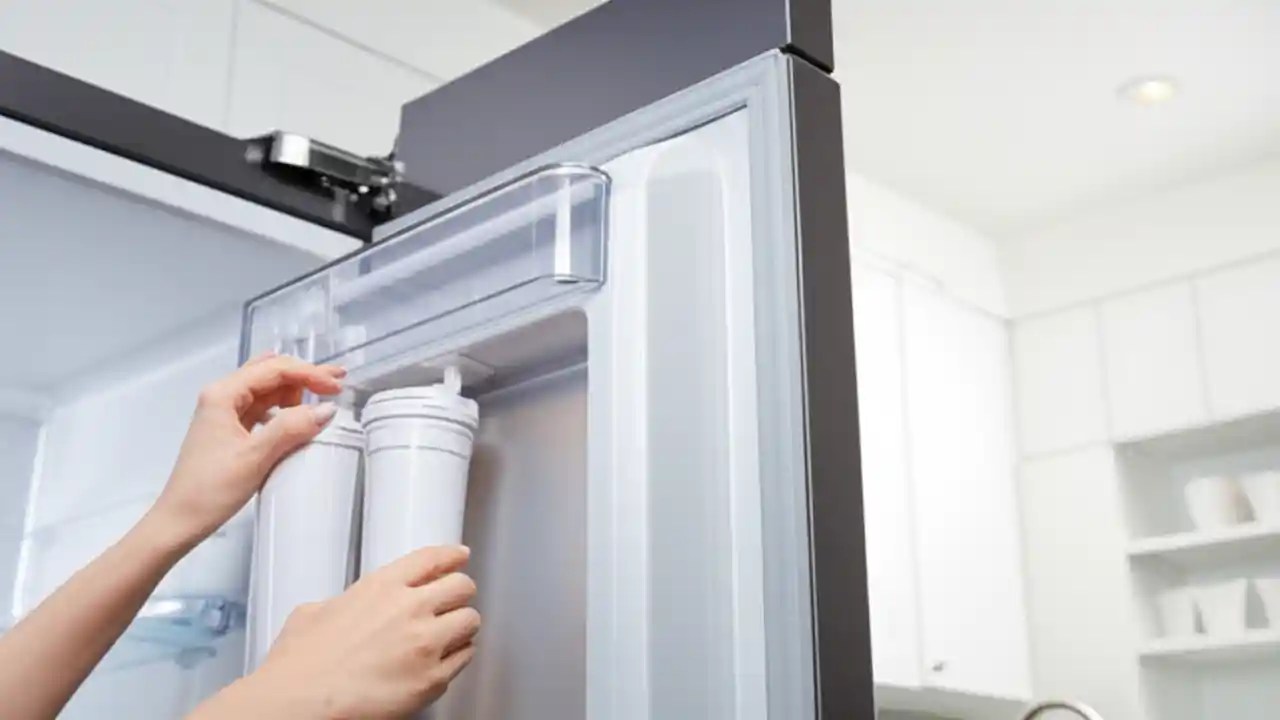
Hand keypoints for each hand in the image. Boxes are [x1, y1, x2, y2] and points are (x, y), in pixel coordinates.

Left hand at [146, 353, 345, 547]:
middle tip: (338, 382)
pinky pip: (262, 409)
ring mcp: (225, 414)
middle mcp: (222, 397)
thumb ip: (292, 428)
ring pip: (266, 390)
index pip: (273, 370)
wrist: (179, 521)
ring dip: (295, 391)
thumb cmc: (211, 489)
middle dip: (304, 375)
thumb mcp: (256, 456)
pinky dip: (284, 408)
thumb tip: (327, 409)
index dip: (309, 373)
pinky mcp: (230, 432)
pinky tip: (297, 413)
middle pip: (269, 373)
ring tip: (323, 397)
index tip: (338, 387)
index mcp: (223, 394)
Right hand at [216, 546, 479, 719]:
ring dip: (461, 626)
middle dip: (458, 594)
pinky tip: (443, 661)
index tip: (460, 556)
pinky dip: (457, 657)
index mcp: (381, 586)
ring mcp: (426, 643)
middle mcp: (410, 608)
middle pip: (462, 586)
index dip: (452, 556)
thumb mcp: (314, 612)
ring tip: (448, 635)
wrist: (302, 704)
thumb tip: (344, 609)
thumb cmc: (301, 665)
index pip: (432, 558)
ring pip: (471, 621)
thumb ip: (344, 602)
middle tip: (452, 603)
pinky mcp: (433, 679)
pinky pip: (464, 658)